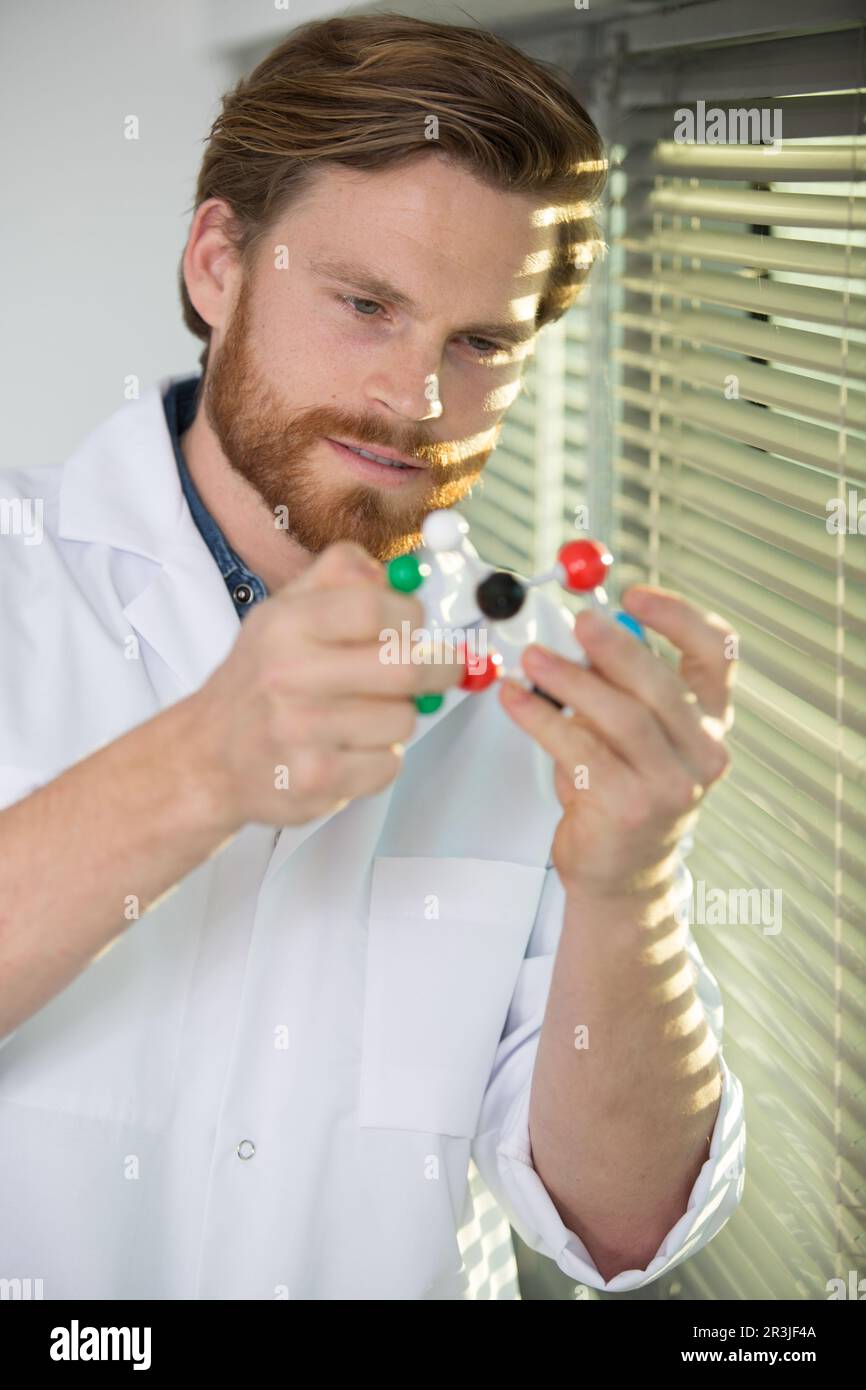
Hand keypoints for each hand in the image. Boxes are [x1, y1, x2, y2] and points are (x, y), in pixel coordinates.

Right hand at [190, 542, 462, 830]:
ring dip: (399, 718)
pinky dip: (380, 759)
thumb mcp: (284, 609)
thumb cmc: (259, 679)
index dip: (411, 616)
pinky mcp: (313, 781)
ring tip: (367, 715)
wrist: (208, 754)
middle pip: (403, 667)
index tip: (417, 626)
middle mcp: (287, 676)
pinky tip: (350, 749)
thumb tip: (398, 573)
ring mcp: (299, 733)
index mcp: (284, 624)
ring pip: (402, 720)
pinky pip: (387, 765)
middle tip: (441, 669)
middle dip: (437, 668)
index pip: (373, 607)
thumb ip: (340, 574)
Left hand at [498, 587, 735, 902]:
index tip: (635, 596)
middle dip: (616, 648)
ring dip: (571, 682)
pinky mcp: (630, 809)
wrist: (620, 871)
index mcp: (710, 720)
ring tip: (534, 658)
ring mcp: (671, 786)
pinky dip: (542, 719)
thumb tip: (582, 630)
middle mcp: (703, 752)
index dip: (680, 617)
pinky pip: (581, 751)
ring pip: (623, 718)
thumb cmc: (621, 790)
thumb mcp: (628, 729)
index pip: (717, 654)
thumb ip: (617, 683)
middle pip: (663, 684)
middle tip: (578, 621)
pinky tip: (517, 700)